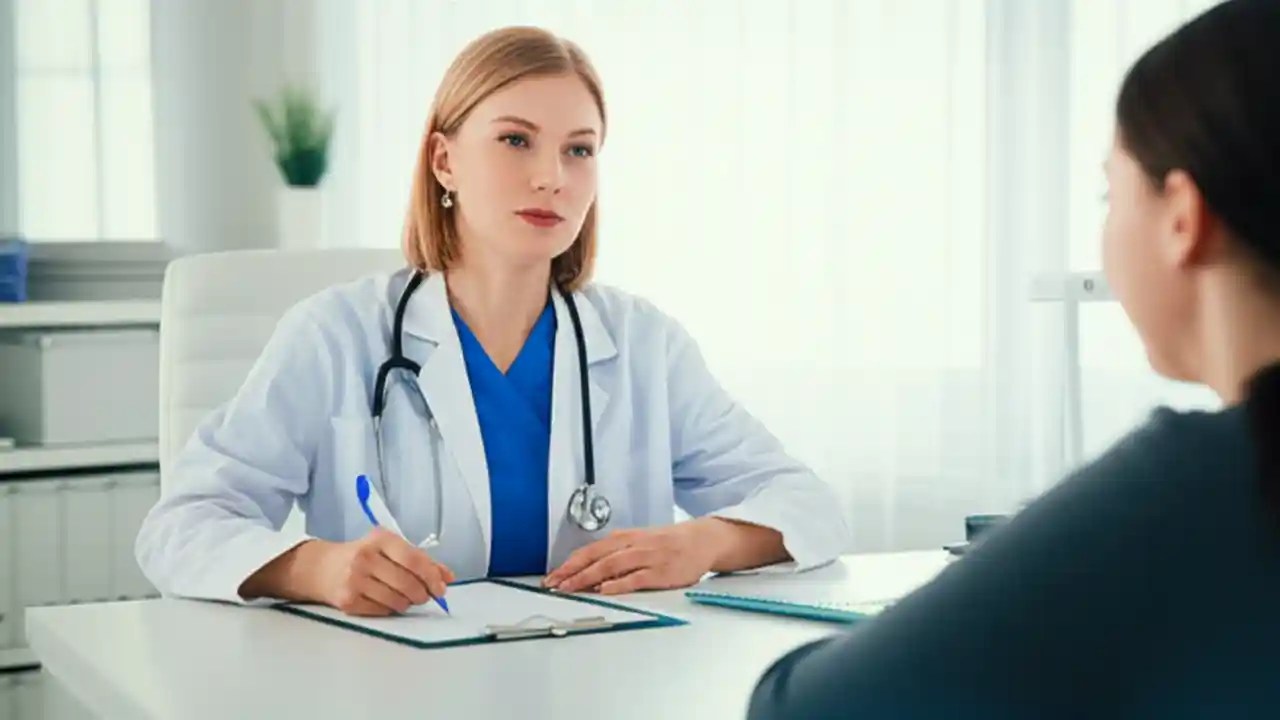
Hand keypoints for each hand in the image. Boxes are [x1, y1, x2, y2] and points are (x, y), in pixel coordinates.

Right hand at [307, 528, 455, 615]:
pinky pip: (382, 611)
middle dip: (422, 594)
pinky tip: (386, 600)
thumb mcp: (389, 548)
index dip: (432, 575)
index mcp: (380, 539)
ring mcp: (354, 580)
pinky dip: (390, 609)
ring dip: (407, 603)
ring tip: (404, 597)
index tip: (441, 587)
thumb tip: (448, 576)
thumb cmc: (362, 556)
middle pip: (407, 583)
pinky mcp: (347, 601)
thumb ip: (420, 560)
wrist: (321, 567)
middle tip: (424, 596)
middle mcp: (365, 558)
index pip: (413, 559)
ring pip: (396, 601)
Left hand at [542, 518, 734, 594]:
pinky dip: (618, 584)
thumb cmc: (667, 543)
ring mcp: (647, 557)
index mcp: (625, 537)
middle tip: (554, 585)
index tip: (551, 577)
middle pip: (596, 557)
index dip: (569, 564)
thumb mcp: (638, 542)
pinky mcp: (661, 571)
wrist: (701, 539)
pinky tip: (604, 590)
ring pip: (611, 566)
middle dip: (572, 572)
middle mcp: (632, 544)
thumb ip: (615, 556)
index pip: (590, 550)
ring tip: (570, 589)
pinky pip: (636, 578)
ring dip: (588, 577)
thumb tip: (588, 575)